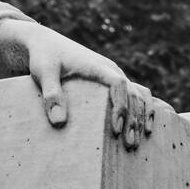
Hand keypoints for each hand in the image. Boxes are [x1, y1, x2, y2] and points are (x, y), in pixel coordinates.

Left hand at [0, 19, 153, 149]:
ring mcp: (114, 74)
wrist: (45, 43)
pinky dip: (144, 109)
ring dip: (142, 117)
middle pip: (132, 93)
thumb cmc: (43, 58)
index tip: (116, 129)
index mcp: (96, 66)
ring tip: (137, 142)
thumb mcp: (43, 73)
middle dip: (134, 119)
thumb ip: (51, 94)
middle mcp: (111, 69)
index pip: (118, 84)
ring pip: (138, 94)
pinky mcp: (112, 80)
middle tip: (129, 144)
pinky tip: (146, 129)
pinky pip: (136, 93)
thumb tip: (59, 123)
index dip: (120, 106)